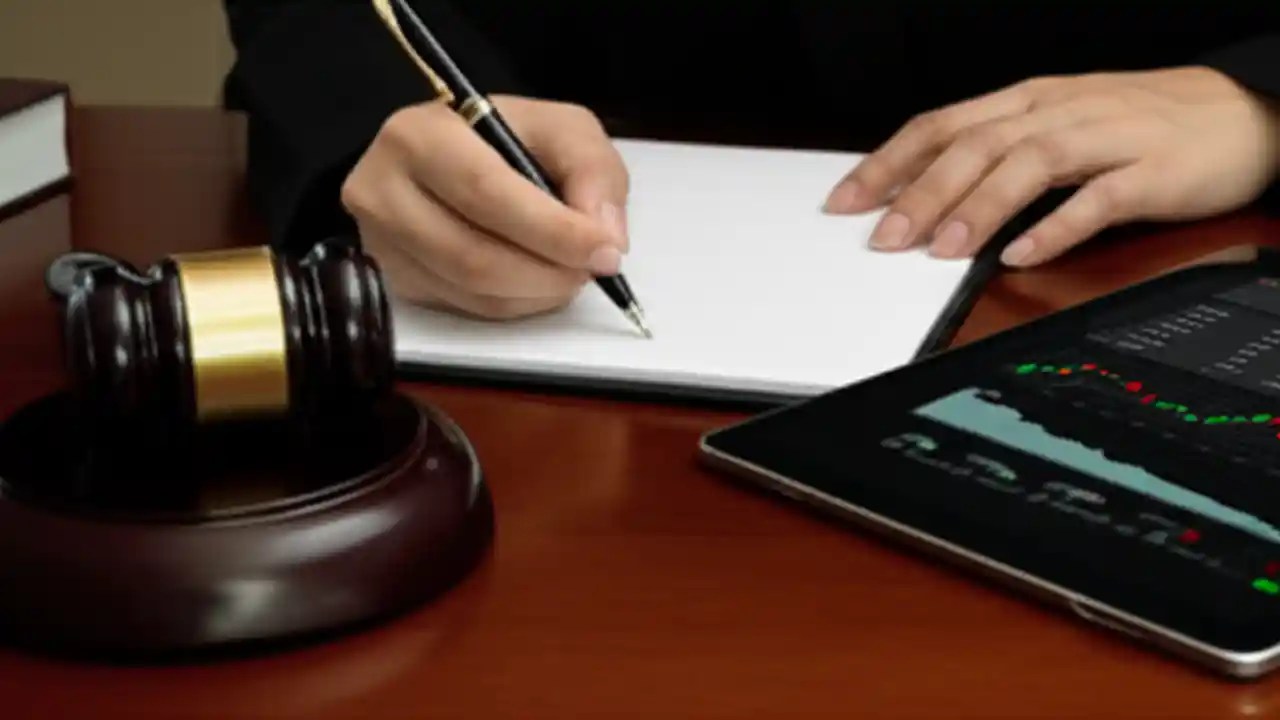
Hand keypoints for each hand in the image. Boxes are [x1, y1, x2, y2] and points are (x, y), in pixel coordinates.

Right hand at [341, 95, 628, 318]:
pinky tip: (536, 282)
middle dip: (548, 271)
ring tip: (570, 274)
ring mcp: (381, 241)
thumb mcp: (558, 127)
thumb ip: (591, 170)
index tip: (604, 250)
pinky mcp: (395, 277)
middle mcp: (383, 190)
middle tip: (592, 269)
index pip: (485, 191)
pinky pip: (464, 306)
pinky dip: (514, 303)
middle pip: (472, 254)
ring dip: (536, 293)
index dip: (551, 230)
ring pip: (469, 290)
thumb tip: (606, 238)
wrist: (443, 155)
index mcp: (420, 136)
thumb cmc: (502, 138)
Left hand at [823, 67, 1279, 265]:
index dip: (890, 161)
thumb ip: (996, 155)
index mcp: (1030, 100)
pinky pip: (1098, 199)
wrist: (1243, 110)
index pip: (943, 125)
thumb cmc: (1140, 122)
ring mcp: (1107, 138)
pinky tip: (1023, 254)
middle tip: (882, 237)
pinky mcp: (1151, 171)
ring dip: (978, 208)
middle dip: (921, 191)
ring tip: (939, 249)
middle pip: (976, 145)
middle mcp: (1060, 111)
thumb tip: (924, 193)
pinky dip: (1056, 227)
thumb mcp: (1057, 125)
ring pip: (1028, 165)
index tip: (846, 200)